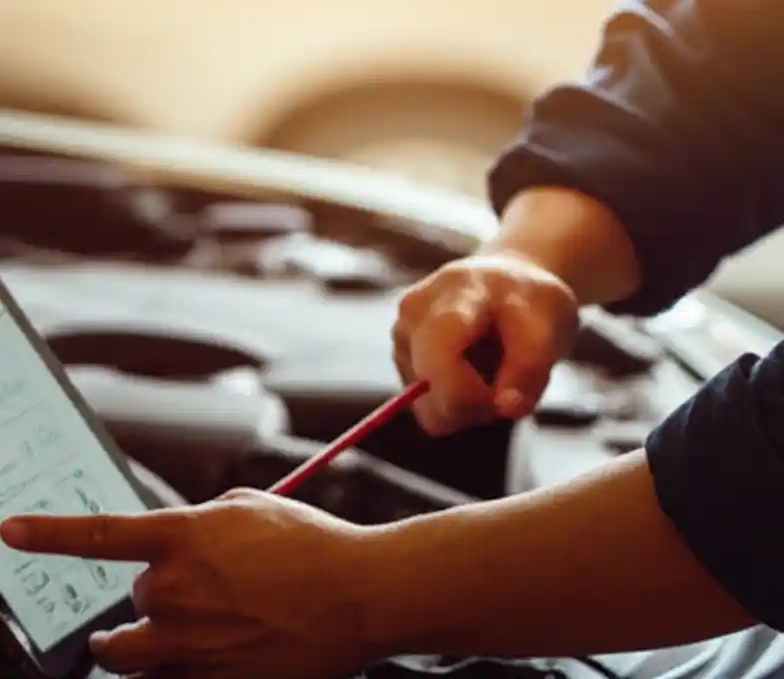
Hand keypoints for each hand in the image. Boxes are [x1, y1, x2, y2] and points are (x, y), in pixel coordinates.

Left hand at [0, 489, 376, 678]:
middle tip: (212, 592)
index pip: (97, 535)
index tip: (9, 531)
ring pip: (132, 650)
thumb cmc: (315, 545)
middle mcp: (173, 591)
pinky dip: (183, 667)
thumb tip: (174, 544)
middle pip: (131, 602)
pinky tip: (227, 648)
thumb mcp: (254, 508)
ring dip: (147, 642)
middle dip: (160, 598)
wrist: (361, 597)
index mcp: (183, 538)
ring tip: (187, 633)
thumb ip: (200, 522)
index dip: (47, 533)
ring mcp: (186, 643)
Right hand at [394, 250, 579, 434]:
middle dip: (475, 406)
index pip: (438, 355)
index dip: (467, 395)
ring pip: (431, 410)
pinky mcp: (400, 359)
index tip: (504, 397)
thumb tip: (506, 409)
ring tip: (491, 369)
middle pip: (429, 396)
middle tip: (508, 385)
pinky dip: (457, 402)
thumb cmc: (530, 304)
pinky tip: (472, 371)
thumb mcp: (550, 326)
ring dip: (469, 405)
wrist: (508, 281)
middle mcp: (414, 312)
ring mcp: (401, 336)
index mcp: (455, 295)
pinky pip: (430, 409)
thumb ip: (532, 367)